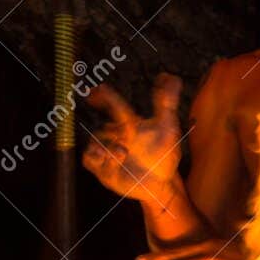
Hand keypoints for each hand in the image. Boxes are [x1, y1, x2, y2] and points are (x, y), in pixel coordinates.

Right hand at [82, 74, 183, 204]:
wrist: (160, 183)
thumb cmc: (162, 154)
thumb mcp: (167, 128)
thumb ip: (167, 102)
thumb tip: (169, 76)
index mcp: (128, 124)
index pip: (115, 106)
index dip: (105, 96)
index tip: (97, 90)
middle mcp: (115, 137)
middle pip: (103, 128)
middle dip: (109, 131)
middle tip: (123, 134)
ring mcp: (107, 152)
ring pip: (96, 144)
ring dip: (106, 147)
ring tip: (122, 153)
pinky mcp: (102, 169)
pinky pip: (90, 160)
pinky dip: (97, 159)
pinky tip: (113, 161)